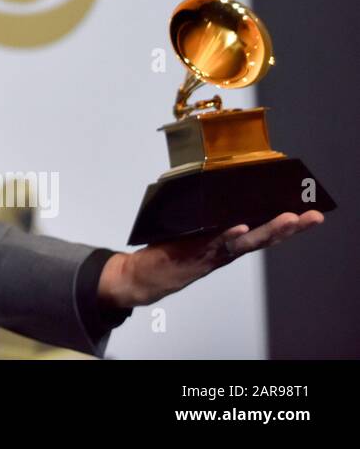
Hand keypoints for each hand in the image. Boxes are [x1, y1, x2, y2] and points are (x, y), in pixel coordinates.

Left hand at [99, 211, 324, 308]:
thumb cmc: (170, 249)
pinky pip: (215, 243)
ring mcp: (213, 252)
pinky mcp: (195, 254)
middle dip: (289, 227)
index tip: (310, 211)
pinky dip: (229, 235)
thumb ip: (208, 214)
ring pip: (246, 241)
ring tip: (289, 219)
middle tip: (313, 216)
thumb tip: (218, 185)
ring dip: (268, 231)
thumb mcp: (193, 227)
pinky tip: (241, 226)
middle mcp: (227, 249)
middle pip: (263, 237)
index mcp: (229, 241)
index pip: (262, 228)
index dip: (286, 222)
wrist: (146, 275)